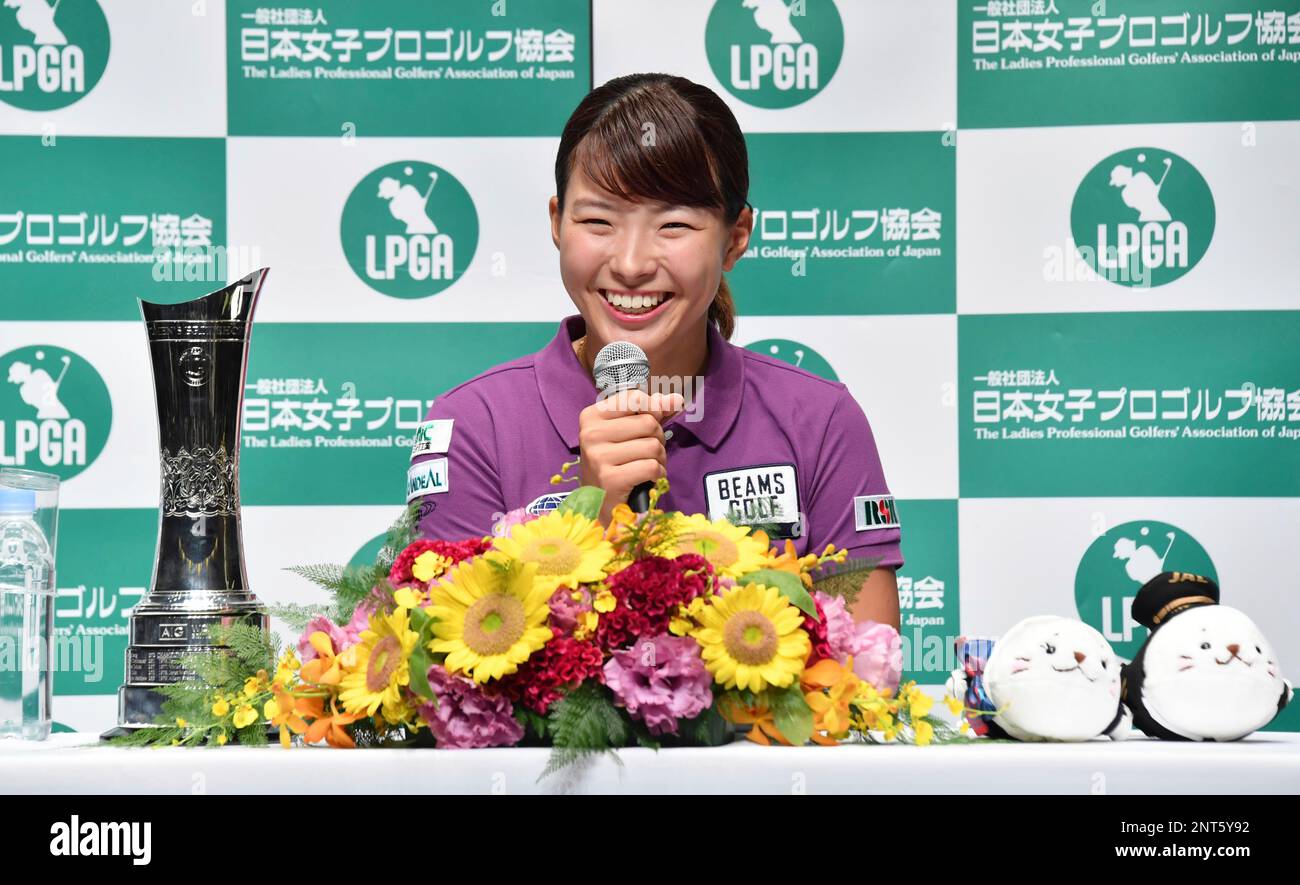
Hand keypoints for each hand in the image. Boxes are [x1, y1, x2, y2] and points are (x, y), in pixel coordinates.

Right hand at [578, 388, 684, 524]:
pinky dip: (658, 474)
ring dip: (659, 458)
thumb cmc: (615, 462)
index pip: (634, 398)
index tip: (650, 425)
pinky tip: (648, 478)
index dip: (652, 409)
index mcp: (591, 416)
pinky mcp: (610, 479)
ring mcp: (598, 457)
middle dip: (658, 438)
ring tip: (647, 465)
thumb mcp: (627, 432)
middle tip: (648, 452)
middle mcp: (590, 434)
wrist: (599, 503)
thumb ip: (651, 412)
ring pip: (652, 445)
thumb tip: (676, 399)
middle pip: (648, 422)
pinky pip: (651, 467)